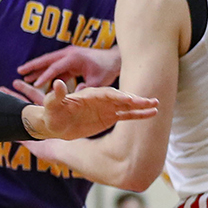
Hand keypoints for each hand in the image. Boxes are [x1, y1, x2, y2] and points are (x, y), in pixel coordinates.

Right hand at [14, 45, 121, 89]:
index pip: (56, 67)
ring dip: (36, 67)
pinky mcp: (69, 59)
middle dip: (33, 65)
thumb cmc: (107, 70)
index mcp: (75, 58)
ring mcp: (68, 55)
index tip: (34, 84)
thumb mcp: (98, 81)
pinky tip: (36, 78)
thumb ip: (86, 88)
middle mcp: (69, 54)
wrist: (114, 58)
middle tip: (19, 71)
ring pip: (48, 61)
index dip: (45, 76)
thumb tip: (75, 95)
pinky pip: (53, 65)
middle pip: (47, 59)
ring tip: (22, 74)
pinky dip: (44, 70)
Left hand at [15, 78, 157, 139]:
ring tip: (156, 105)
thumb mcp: (51, 105)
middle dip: (133, 99)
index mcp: (89, 94)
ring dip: (140, 105)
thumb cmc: (51, 113)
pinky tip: (152, 113)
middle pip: (120, 97)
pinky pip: (126, 115)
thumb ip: (56, 95)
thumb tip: (57, 83)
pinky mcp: (109, 117)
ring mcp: (107, 108)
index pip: (106, 94)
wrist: (54, 124)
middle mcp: (101, 99)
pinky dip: (138, 114)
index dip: (117, 96)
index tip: (128, 99)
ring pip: (126, 105)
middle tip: (148, 101)